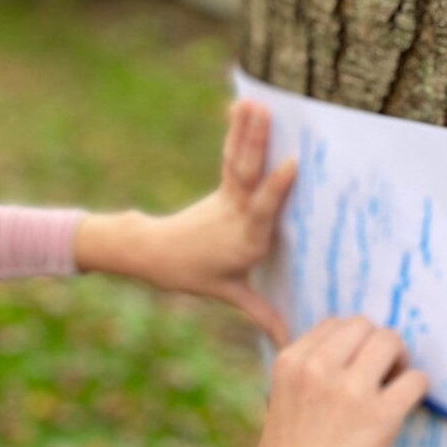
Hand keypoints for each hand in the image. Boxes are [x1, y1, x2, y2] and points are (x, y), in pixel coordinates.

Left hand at [73, 99, 296, 343]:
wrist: (155, 255)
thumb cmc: (196, 274)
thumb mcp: (228, 293)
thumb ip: (262, 313)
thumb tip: (288, 343)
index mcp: (244, 240)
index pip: (262, 210)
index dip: (276, 187)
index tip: (291, 163)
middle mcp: (236, 214)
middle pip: (246, 175)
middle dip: (255, 143)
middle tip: (263, 113)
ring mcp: (227, 197)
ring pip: (238, 160)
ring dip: (247, 130)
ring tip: (253, 103)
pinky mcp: (223, 185)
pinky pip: (231, 155)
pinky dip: (236, 131)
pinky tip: (240, 107)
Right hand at [224, 315, 428, 446]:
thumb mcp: (281, 399)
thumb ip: (308, 371)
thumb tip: (349, 352)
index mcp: (290, 362)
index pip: (333, 325)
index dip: (351, 343)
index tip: (357, 364)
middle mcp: (318, 368)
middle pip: (363, 325)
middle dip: (376, 344)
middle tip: (381, 370)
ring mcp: (350, 391)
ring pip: (390, 342)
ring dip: (398, 359)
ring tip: (394, 382)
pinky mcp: (380, 416)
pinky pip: (415, 380)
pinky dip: (416, 387)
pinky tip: (406, 404)